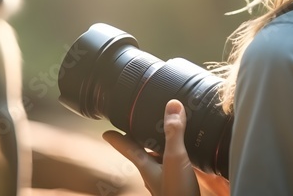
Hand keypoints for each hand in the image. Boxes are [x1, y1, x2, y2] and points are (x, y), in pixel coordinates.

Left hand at [104, 99, 227, 195]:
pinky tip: (186, 158)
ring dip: (160, 148)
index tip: (106, 132)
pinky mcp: (179, 186)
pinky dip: (177, 159)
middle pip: (142, 153)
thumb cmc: (177, 194)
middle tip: (137, 127)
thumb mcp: (175, 158)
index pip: (127, 148)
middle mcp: (153, 173)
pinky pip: (175, 168)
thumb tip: (172, 105)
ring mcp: (166, 181)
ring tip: (164, 136)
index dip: (116, 138)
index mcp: (146, 166)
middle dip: (140, 140)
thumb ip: (174, 133)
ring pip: (159, 160)